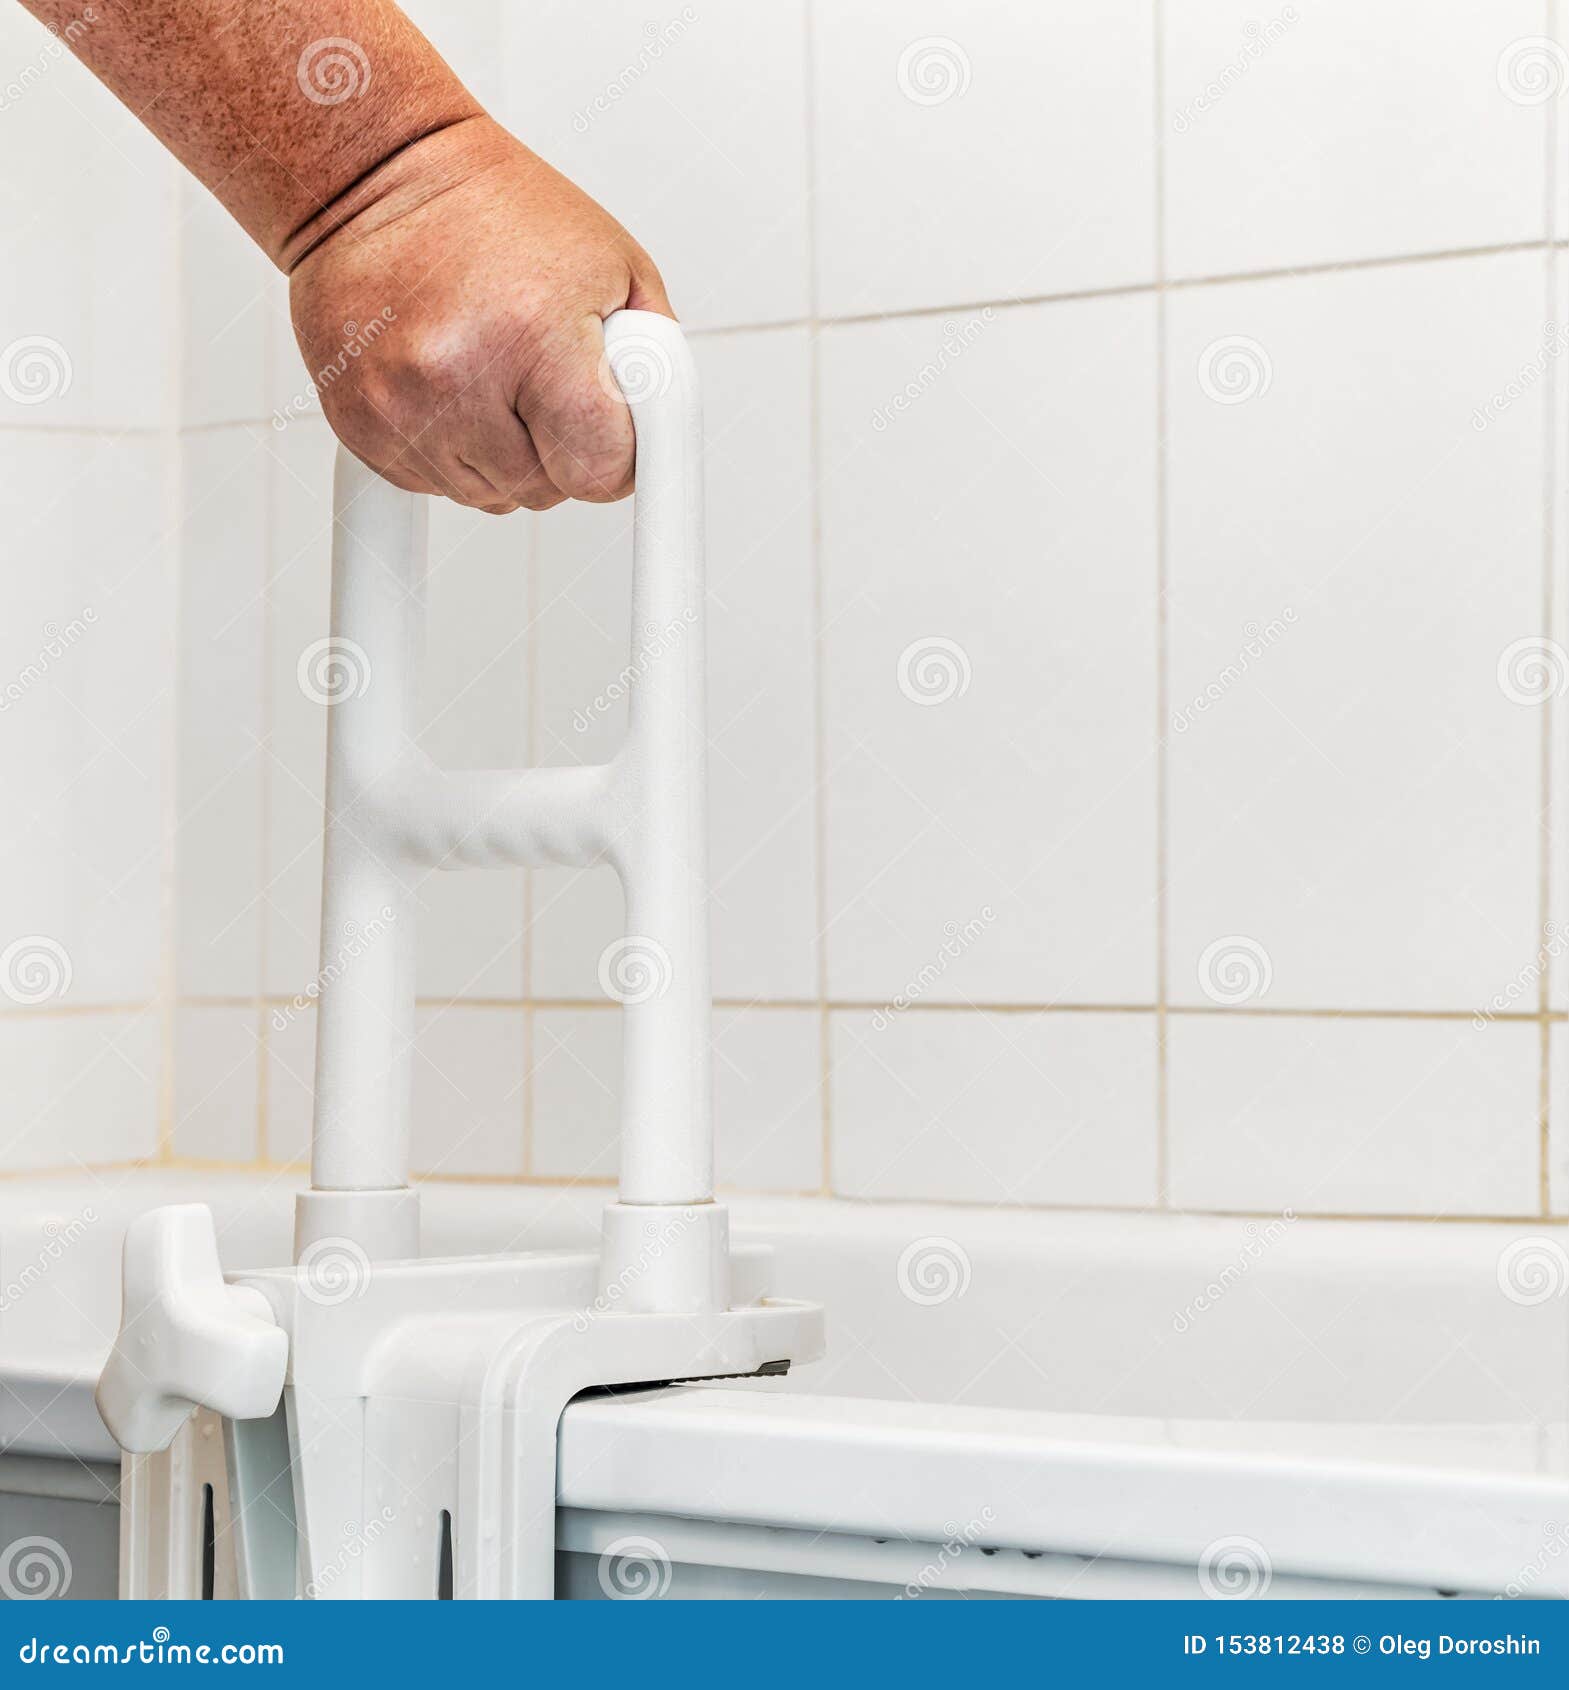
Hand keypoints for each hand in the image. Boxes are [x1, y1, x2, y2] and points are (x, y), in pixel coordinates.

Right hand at [288, 115, 671, 512]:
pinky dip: (448, 447)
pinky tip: (446, 384)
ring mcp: (398, 404)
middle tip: (541, 379)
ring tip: (490, 371)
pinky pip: (431, 483)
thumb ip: (654, 361)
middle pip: (543, 491)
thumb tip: (660, 438)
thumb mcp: (614, 265)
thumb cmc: (497, 211)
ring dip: (501, 454)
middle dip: (556, 450)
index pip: (598, 469)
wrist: (376, 173)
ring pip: (488, 496)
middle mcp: (457, 375)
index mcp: (531, 333)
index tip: (611, 427)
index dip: (616, 457)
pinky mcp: (356, 421)